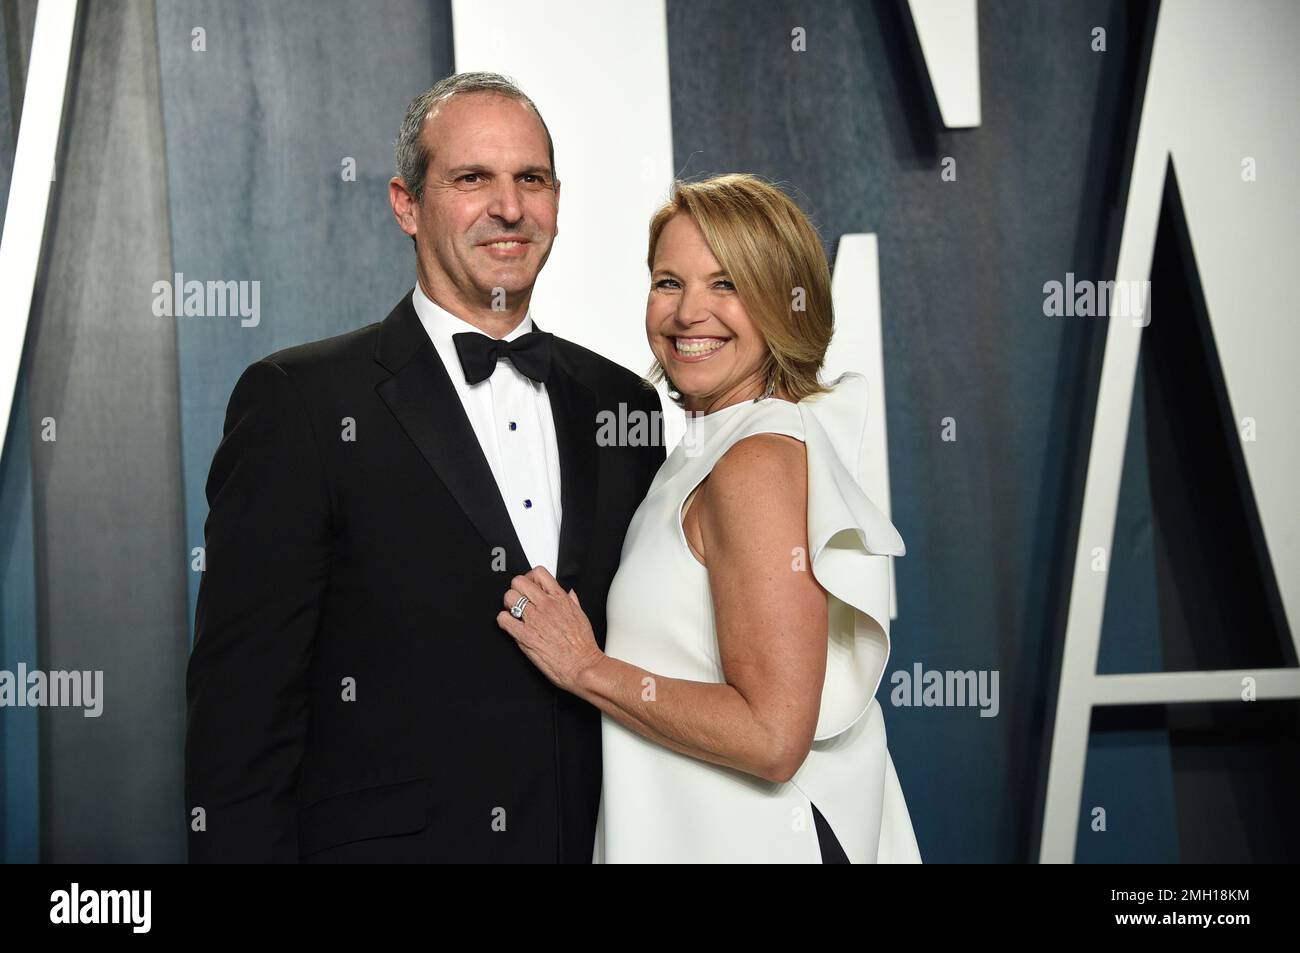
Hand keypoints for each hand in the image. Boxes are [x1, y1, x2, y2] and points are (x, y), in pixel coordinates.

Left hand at [497, 566, 603, 694]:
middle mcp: (546, 606)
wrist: (582, 666)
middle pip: (519, 582)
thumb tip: (569, 593)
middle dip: (516, 590)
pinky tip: (510, 626)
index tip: (530, 587)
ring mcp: (534, 620)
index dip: (530, 578)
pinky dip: (503, 621)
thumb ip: (572, 601)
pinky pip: (503, 619)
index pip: (538, 573)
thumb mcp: (581, 616)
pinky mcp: (525, 636)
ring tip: (514, 613)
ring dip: (508, 604)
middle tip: (519, 600)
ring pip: (509, 597)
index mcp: (560, 599)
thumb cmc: (583, 646)